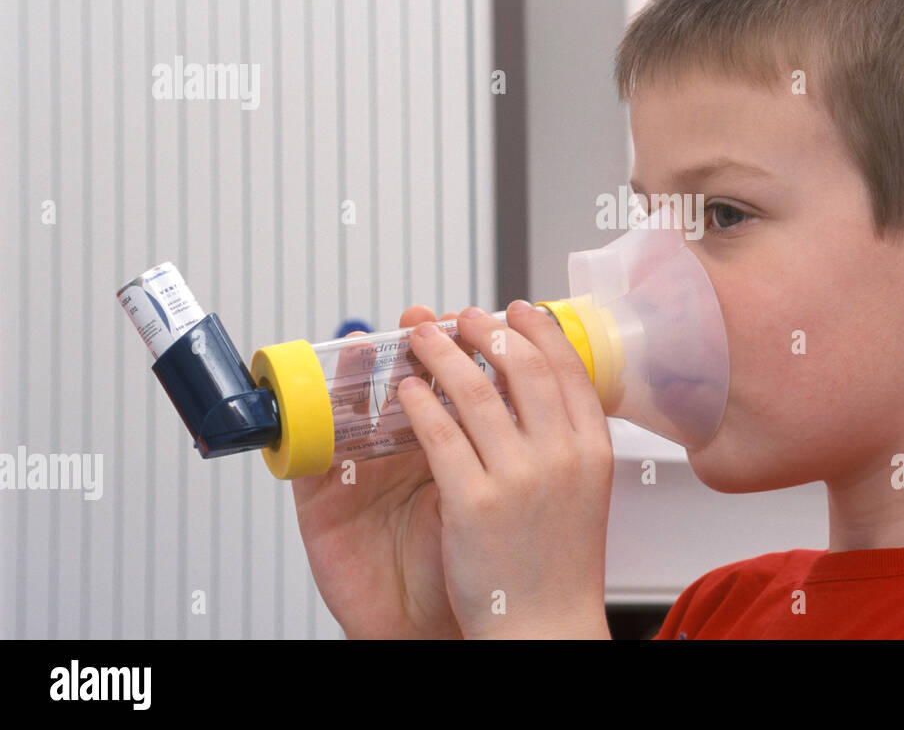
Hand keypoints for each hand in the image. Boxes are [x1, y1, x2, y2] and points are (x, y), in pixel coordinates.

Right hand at [290, 305, 478, 639]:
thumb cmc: (479, 570)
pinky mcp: (324, 505)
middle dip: (417, 349)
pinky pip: (310, 456)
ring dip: (360, 373)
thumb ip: (508, 444)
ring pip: (352, 410)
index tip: (478, 319)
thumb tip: (544, 385)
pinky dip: (313, 423)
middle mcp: (406, 454)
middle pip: (402, 384)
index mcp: (454, 446)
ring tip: (370, 345)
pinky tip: (324, 399)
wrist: (444, 633)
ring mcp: (364, 476)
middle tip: (426, 322)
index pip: (452, 382)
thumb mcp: (501, 495)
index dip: (464, 349)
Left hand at [397, 301, 614, 638]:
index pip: (568, 367)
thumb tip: (540, 389)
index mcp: (593, 449)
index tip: (515, 310)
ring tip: (422, 338)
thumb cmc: (560, 566)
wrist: (547, 629)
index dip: (538, 330)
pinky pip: (439, 433)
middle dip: (485, 329)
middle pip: (522, 366)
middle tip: (461, 316)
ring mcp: (520, 478)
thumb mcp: (584, 491)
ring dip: (443, 353)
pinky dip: (419, 403)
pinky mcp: (475, 503)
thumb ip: (568, 439)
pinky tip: (407, 392)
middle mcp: (563, 455)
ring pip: (476, 389)